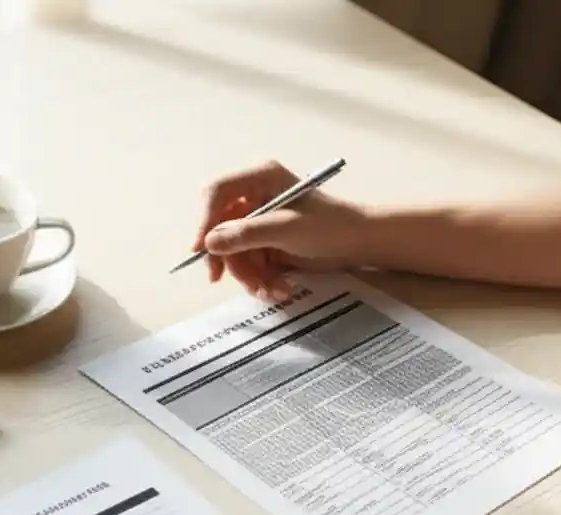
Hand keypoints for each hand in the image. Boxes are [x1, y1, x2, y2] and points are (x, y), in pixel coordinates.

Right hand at [193, 160, 370, 300]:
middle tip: (219, 279)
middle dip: (226, 256)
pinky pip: (246, 264)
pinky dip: (259, 280)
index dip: (204, 219)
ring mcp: (257, 222)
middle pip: (218, 227)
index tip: (201, 249)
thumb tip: (209, 243)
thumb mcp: (287, 229)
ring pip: (232, 251)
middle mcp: (253, 198)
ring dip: (248, 275)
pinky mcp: (263, 244)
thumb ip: (247, 234)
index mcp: (258, 179)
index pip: (216, 193)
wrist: (359, 245)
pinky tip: (279, 288)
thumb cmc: (330, 226)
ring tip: (271, 290)